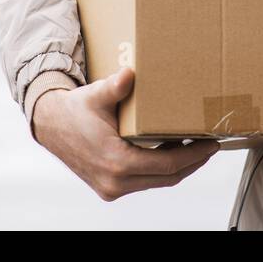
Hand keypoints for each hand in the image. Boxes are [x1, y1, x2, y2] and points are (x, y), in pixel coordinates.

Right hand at [31, 66, 219, 201]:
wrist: (50, 126)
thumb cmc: (77, 109)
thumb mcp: (97, 95)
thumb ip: (115, 86)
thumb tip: (129, 73)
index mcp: (116, 162)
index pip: (167, 165)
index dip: (194, 155)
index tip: (212, 144)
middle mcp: (115, 181)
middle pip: (167, 178)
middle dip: (192, 162)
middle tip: (210, 145)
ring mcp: (111, 188)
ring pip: (157, 182)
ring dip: (178, 166)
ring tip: (196, 147)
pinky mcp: (110, 188)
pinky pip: (145, 181)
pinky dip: (161, 169)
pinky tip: (173, 151)